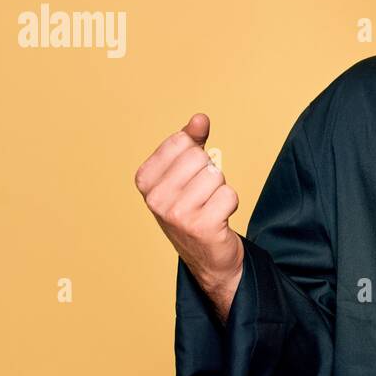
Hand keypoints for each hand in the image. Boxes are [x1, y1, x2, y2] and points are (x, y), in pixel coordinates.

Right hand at [134, 113, 244, 297]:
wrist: (207, 256)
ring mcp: (176, 214)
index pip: (182, 142)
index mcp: (144, 179)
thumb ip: (191, 142)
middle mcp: (155, 198)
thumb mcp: (184, 172)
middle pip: (200, 157)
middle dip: (209, 173)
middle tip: (202, 196)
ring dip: (220, 190)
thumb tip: (200, 119)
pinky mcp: (201, 227)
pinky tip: (218, 220)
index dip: (196, 155)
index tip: (190, 178)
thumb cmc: (194, 207)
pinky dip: (230, 205)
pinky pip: (229, 195)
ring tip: (209, 208)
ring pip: (216, 176)